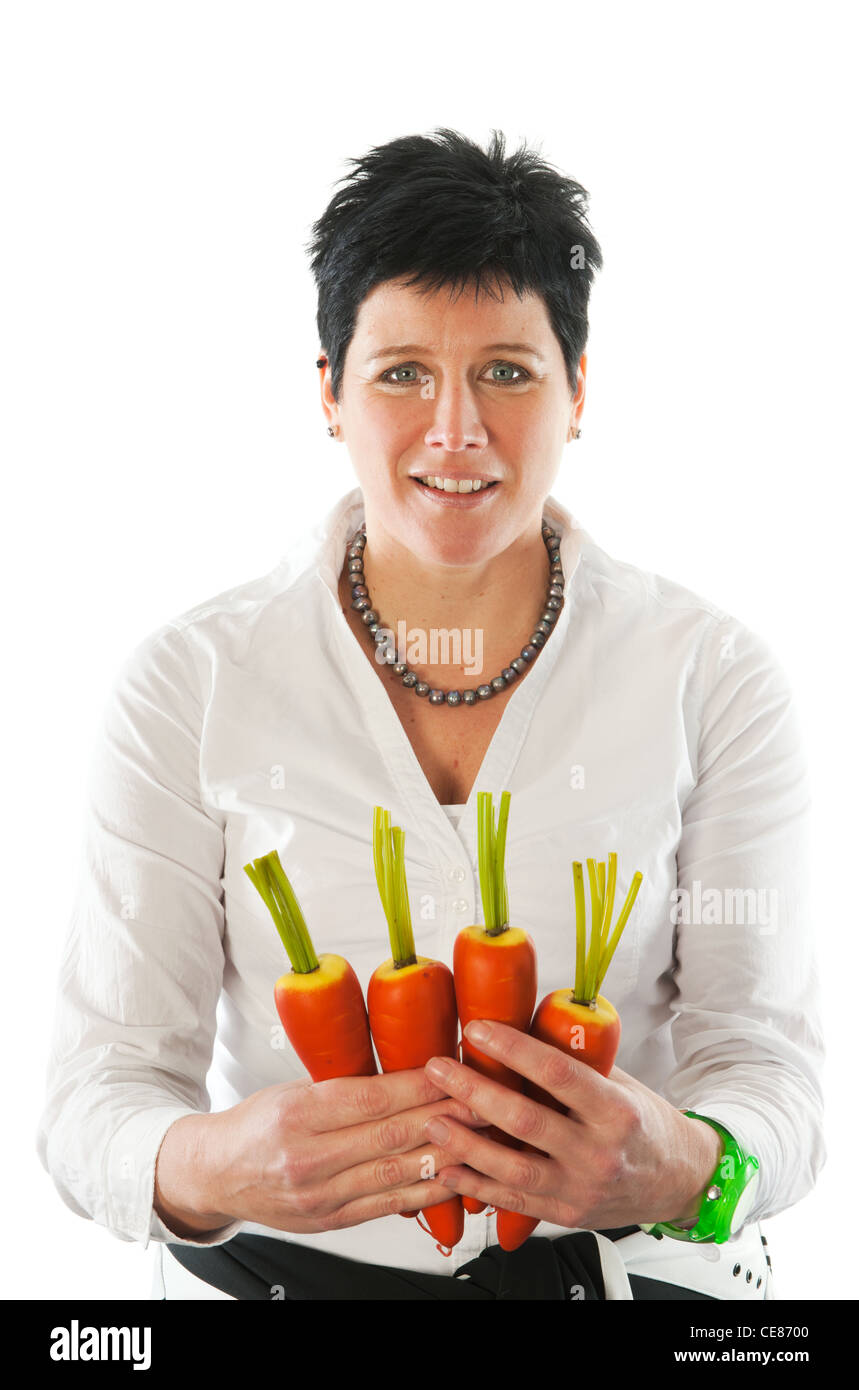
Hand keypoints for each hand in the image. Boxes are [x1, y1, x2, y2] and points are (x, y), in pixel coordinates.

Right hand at [154, 1068, 487, 1237]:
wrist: (216, 1174)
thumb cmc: (255, 1124)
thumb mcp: (293, 1089)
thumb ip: (346, 1086)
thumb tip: (407, 1070)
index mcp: (297, 1114)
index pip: (370, 1098)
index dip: (418, 1085)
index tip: (453, 1069)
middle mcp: (308, 1157)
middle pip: (390, 1135)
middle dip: (445, 1115)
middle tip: (483, 1098)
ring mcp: (320, 1196)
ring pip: (395, 1174)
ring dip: (445, 1154)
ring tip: (482, 1137)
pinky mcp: (330, 1222)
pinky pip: (388, 1206)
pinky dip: (425, 1193)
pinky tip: (455, 1178)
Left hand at [421, 1021, 722, 1231]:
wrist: (678, 1180)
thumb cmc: (643, 1123)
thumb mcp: (620, 1084)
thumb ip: (575, 1064)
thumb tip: (521, 1024)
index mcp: (615, 1111)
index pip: (557, 1074)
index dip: (513, 1050)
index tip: (478, 1030)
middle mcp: (598, 1153)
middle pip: (525, 1121)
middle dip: (474, 1092)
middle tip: (438, 1069)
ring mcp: (580, 1188)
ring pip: (513, 1169)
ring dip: (465, 1144)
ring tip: (432, 1120)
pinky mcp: (566, 1214)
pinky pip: (513, 1201)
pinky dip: (476, 1185)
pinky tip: (447, 1168)